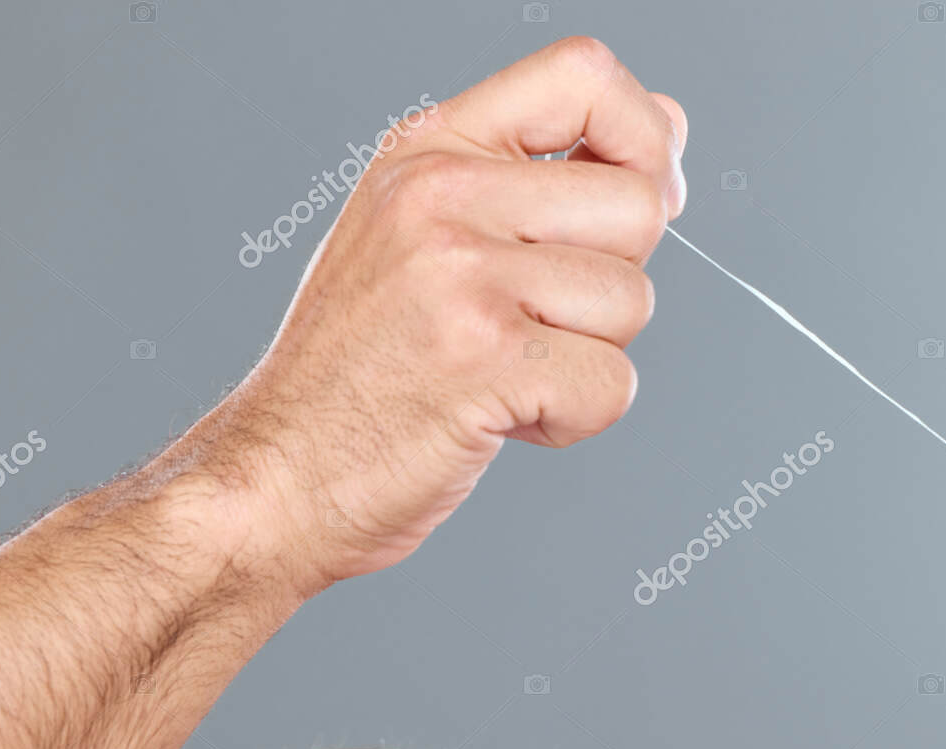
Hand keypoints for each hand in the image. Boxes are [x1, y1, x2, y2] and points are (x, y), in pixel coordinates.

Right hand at [203, 37, 685, 588]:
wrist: (277, 476)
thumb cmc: (356, 373)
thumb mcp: (422, 237)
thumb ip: (538, 181)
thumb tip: (668, 133)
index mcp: (429, 153)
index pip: (584, 75)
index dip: (645, 137)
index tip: (643, 195)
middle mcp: (441, 198)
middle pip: (637, 204)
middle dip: (612, 282)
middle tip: (531, 323)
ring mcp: (463, 278)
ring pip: (633, 301)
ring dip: (588, 358)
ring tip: (500, 374)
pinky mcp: (489, 361)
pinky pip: (614, 384)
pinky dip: (572, 420)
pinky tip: (499, 417)